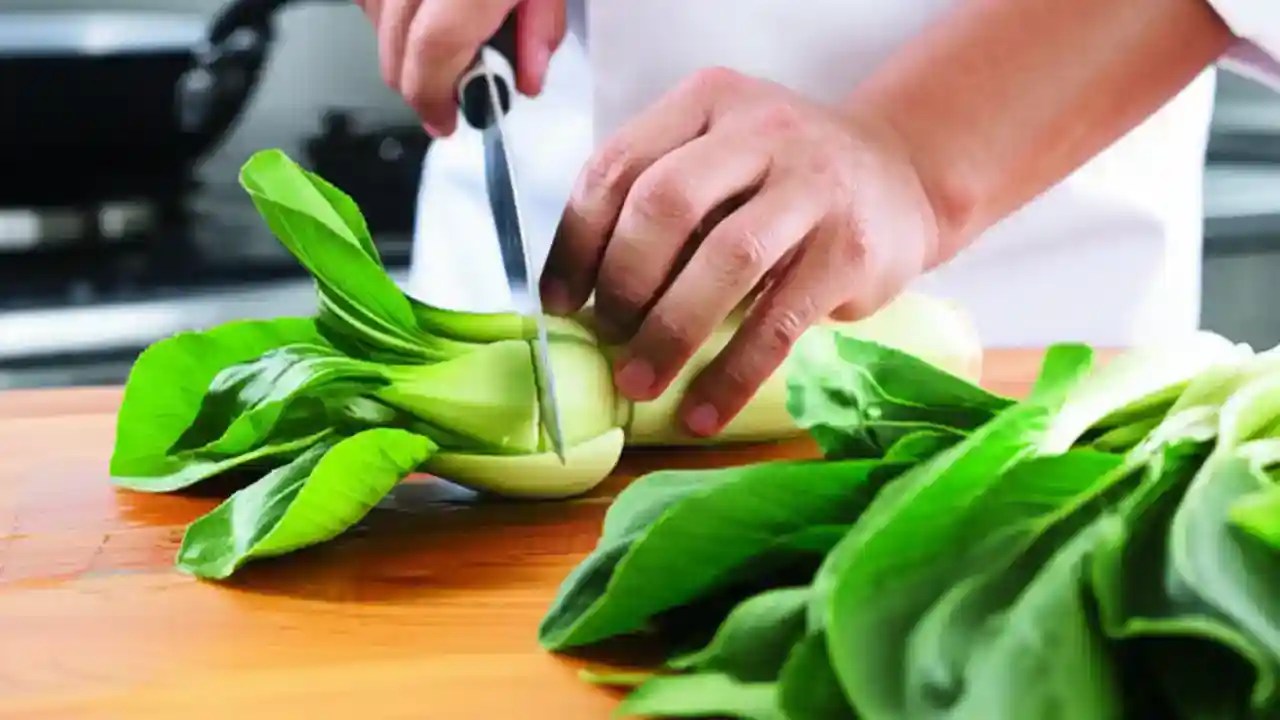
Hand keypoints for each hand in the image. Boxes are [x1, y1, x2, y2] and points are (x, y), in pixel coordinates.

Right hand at [354, 0, 565, 134]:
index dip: (433, 96)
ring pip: (374, 18)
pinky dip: (387, 13)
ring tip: (441, 42)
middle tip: (447, 96)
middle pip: (396, 42)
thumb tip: (526, 82)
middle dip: (419, 82)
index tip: (444, 123)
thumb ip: (540, 27)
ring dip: (401, 44)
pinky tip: (417, 13)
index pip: (435, 47)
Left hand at [539, 67, 946, 436]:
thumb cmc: (782, 181)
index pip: (616, 166)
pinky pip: (777, 322)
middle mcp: (761, 130)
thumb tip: (579, 299)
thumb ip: (658, 201)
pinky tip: (703, 412)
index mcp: (707, 100)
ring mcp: (814, 186)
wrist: (901, 179)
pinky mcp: (851, 249)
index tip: (558, 303)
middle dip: (621, 284)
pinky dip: (731, 375)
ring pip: (723, 261)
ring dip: (669, 334)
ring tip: (640, 382)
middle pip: (663, 205)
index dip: (575, 243)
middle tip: (607, 338)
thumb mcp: (718, 157)